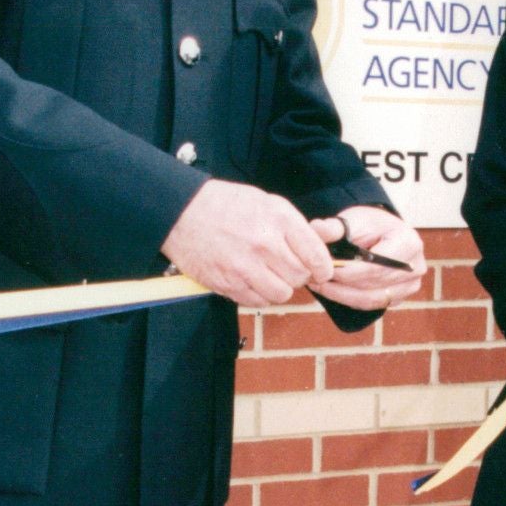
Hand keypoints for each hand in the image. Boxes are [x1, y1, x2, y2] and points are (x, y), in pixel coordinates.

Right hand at [163, 179, 333, 306]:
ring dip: (280, 287)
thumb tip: (322, 246)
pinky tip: (252, 280)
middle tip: (288, 268)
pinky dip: (259, 295)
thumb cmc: (226, 205)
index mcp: (278, 219)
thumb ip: (295, 226)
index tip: (320, 270)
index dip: (323, 268)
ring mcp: (245, 267)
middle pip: (300, 277)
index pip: (316, 256)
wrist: (182, 212)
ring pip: (282, 294)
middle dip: (299, 275)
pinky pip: (257, 302)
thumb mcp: (267, 202)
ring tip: (269, 275)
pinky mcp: (228, 284)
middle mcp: (264, 244)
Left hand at [307, 207, 425, 307]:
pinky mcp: (400, 297)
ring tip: (317, 285)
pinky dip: (349, 299)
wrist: (381, 233)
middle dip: (340, 284)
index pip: (375, 266)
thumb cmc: (368, 225)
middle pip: (372, 285)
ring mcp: (410, 285)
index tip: (321, 270)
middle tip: (312, 279)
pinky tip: (330, 291)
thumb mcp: (353, 220)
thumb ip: (334, 227)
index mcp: (408, 243)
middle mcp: (415, 267)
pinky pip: (371, 304)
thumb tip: (316, 228)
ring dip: (341, 295)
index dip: (347, 272)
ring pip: (371, 299)